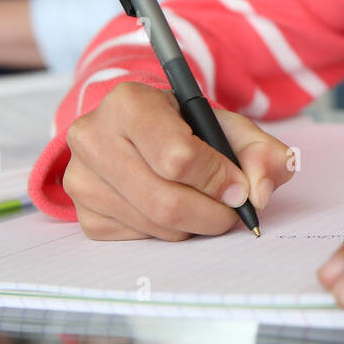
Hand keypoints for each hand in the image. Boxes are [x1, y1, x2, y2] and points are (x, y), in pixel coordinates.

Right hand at [63, 81, 294, 240]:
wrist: (141, 133)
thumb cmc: (187, 128)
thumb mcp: (230, 127)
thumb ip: (262, 152)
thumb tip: (260, 193)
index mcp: (129, 103)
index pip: (177, 157)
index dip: (217, 179)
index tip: (239, 187)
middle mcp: (93, 137)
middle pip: (165, 201)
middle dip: (212, 214)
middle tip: (231, 210)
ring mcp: (81, 179)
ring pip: (155, 225)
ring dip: (194, 225)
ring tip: (203, 202)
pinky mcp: (84, 214)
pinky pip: (139, 239)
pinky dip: (169, 232)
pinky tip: (172, 207)